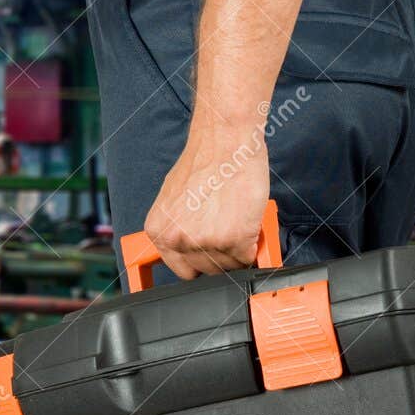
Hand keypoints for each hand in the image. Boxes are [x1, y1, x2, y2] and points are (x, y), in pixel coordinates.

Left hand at [141, 121, 270, 279]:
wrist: (225, 143)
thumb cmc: (205, 163)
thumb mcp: (174, 201)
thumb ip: (180, 228)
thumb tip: (192, 247)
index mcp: (159, 232)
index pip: (182, 269)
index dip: (201, 263)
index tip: (212, 259)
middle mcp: (177, 240)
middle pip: (206, 271)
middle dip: (221, 257)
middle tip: (231, 237)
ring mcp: (205, 242)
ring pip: (229, 266)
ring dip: (238, 252)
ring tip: (239, 225)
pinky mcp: (233, 240)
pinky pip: (248, 257)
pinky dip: (254, 246)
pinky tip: (250, 226)